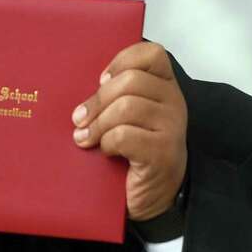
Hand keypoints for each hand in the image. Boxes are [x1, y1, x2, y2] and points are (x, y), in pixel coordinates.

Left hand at [71, 41, 187, 220]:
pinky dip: (108, 142)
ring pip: (127, 107)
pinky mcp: (163, 153)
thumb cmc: (135, 153)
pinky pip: (125, 135)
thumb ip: (114, 96)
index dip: (121, 61)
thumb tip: (77, 88)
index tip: (100, 80)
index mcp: (164, 87)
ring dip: (98, 123)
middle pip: (131, 81)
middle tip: (79, 119)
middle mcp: (174, 103)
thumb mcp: (127, 117)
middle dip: (97, 100)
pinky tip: (106, 151)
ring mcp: (172, 128)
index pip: (151, 54)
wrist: (152, 197)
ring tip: (85, 137)